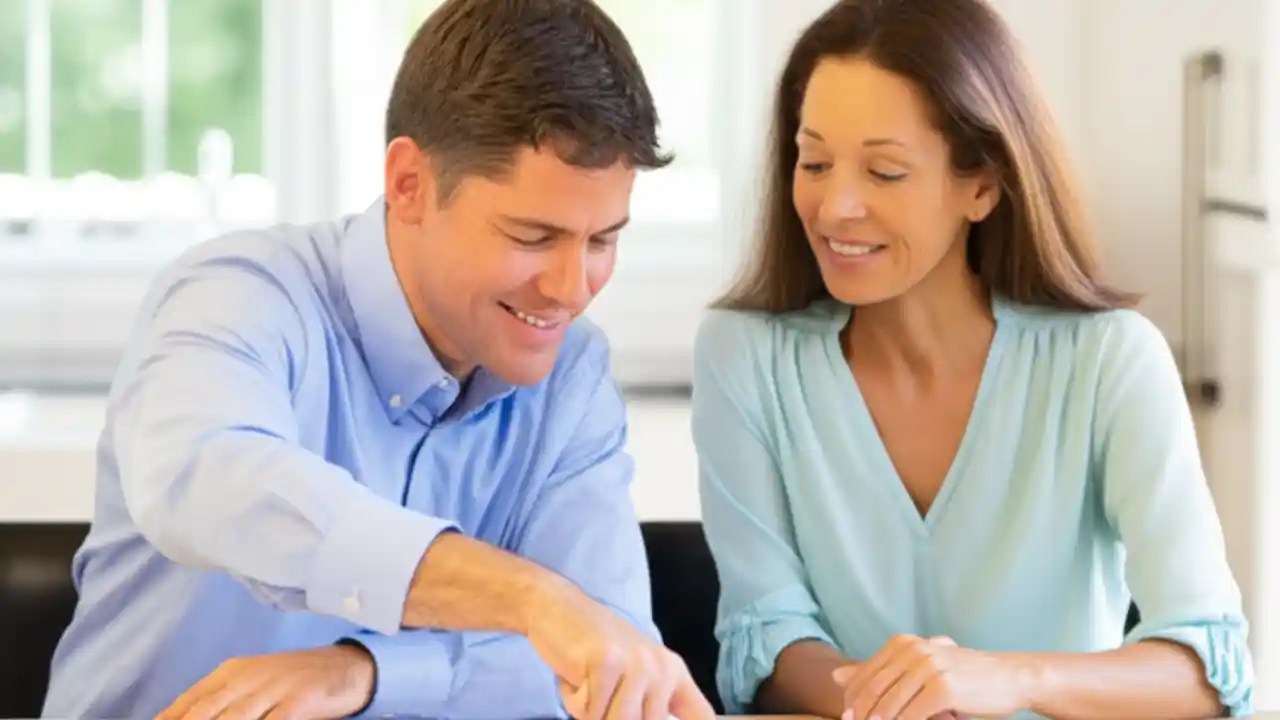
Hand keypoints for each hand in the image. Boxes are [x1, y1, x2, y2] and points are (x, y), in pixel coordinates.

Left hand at [156, 645, 374, 719]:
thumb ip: (224, 701)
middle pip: (202, 713)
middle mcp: (247, 678)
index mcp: (231, 672)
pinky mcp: (297, 701)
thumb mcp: (255, 683)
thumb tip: (185, 715)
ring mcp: (272, 689)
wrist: (349, 667)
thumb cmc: (296, 681)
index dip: (168, 719)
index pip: (187, 703)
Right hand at [526, 581, 714, 719]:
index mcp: (673, 673)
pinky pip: (589, 711)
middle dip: (609, 716)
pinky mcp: (607, 663)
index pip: (701, 715)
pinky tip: (575, 671)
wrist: (557, 606)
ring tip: (588, 682)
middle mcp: (662, 669)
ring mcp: (636, 664)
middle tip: (600, 691)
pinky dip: (574, 700)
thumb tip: (650, 718)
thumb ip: (648, 706)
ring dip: (590, 711)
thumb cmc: (593, 650)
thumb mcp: (632, 676)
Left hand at [833, 635, 1028, 719]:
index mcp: (904, 643)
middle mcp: (914, 650)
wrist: (1009, 677)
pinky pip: (914, 714)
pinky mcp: (944, 688)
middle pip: (875, 689)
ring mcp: (929, 667)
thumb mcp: (920, 667)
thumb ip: (881, 671)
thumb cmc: (963, 676)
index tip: (847, 716)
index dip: (853, 698)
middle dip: (862, 713)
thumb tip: (836, 677)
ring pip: (891, 704)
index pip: (866, 673)